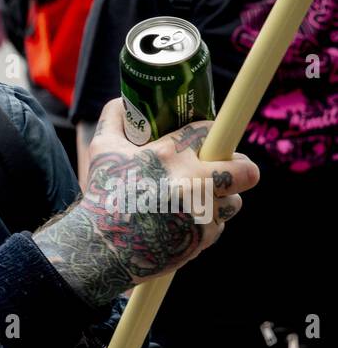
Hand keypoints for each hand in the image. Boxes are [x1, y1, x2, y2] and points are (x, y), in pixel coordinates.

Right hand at [34, 98, 259, 306]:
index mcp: (170, 155)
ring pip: (235, 201)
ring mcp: (200, 214)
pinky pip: (219, 226)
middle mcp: (192, 183)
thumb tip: (124, 100)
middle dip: (241, 167)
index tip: (210, 138)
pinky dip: (207, 222)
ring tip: (203, 197)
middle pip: (246, 170)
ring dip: (224, 197)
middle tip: (230, 168)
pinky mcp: (202, 239)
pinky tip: (186, 219)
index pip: (212, 132)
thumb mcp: (101, 148)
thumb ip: (115, 117)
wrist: (101, 247)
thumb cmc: (102, 194)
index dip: (213, 133)